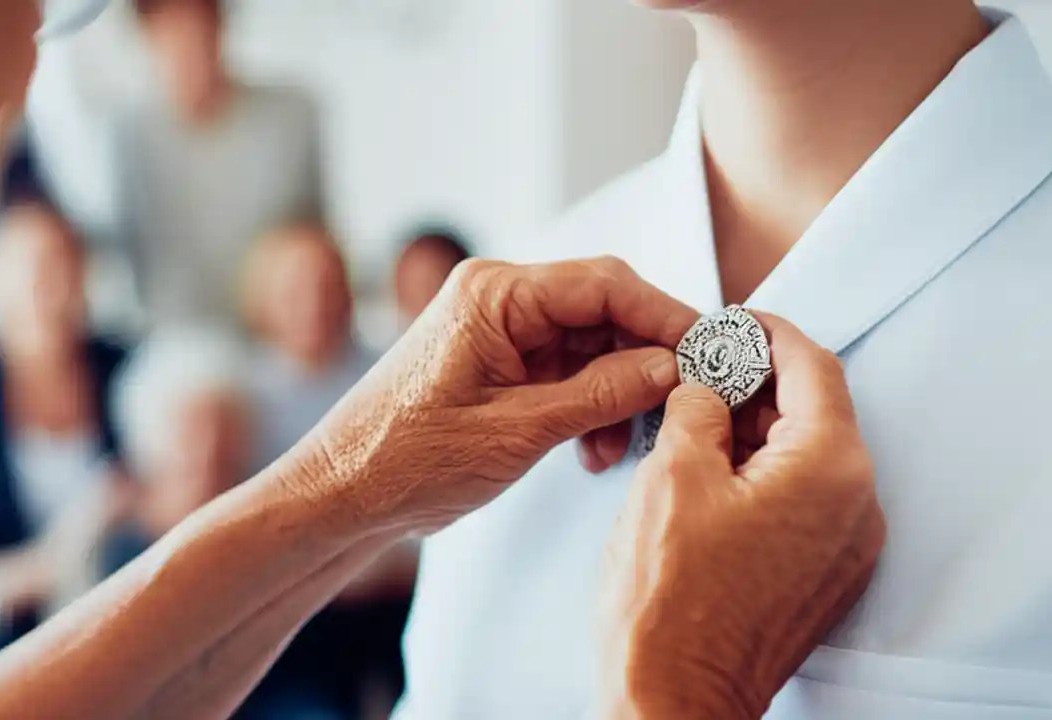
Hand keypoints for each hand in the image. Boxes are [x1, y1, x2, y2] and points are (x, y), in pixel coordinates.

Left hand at [294, 256, 698, 533]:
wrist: (342, 495)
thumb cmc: (407, 459)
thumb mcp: (516, 431)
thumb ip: (600, 394)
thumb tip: (670, 367)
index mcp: (494, 294)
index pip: (605, 284)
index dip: (665, 317)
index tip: (709, 354)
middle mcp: (497, 299)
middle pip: (603, 311)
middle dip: (641, 362)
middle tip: (673, 409)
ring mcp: (497, 331)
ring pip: (589, 346)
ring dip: (616, 394)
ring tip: (613, 450)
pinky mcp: (497, 364)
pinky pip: (565, 372)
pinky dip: (588, 406)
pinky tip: (590, 451)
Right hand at [598, 315, 885, 719]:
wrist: (673, 696)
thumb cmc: (669, 601)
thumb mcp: (671, 474)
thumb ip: (697, 406)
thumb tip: (706, 384)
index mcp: (829, 469)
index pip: (814, 367)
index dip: (768, 332)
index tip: (735, 322)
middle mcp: (856, 506)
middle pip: (815, 411)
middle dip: (755, 383)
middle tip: (698, 372)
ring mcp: (845, 546)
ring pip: (807, 456)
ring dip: (754, 430)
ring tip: (690, 426)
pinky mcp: (823, 575)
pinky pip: (804, 500)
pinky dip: (763, 473)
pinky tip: (708, 474)